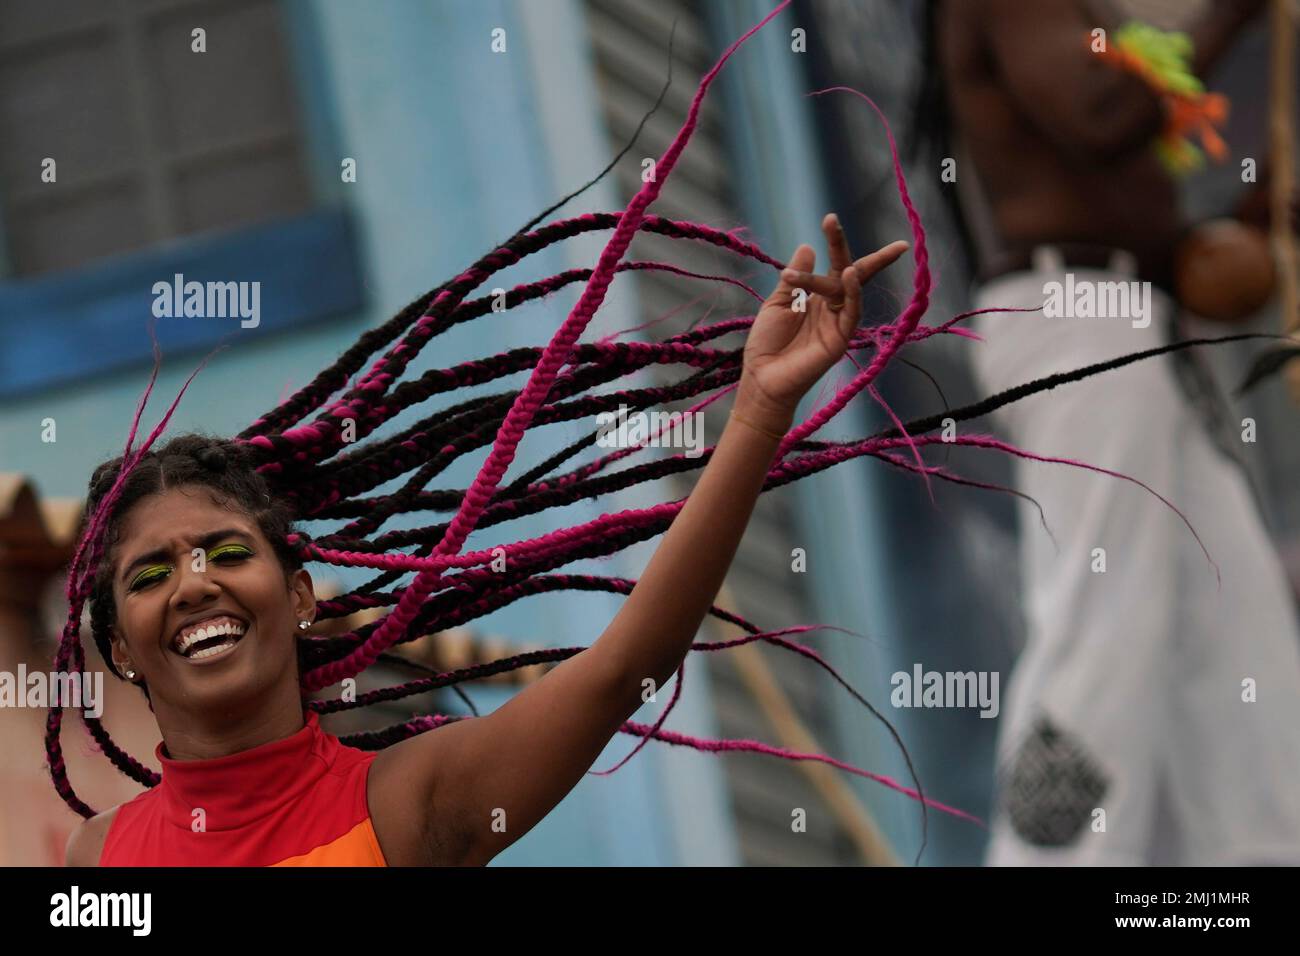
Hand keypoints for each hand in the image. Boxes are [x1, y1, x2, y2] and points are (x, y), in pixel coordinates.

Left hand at [736, 212, 908, 428]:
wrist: (761, 378)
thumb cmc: (767, 344)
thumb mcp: (778, 303)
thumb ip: (795, 278)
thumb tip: (807, 246)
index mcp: (818, 298)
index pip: (836, 266)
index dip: (836, 243)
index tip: (831, 219)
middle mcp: (832, 308)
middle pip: (855, 274)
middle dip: (864, 253)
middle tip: (850, 225)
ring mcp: (838, 323)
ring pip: (849, 288)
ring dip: (846, 263)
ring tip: (835, 234)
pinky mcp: (840, 340)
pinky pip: (851, 312)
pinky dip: (853, 293)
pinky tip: (848, 274)